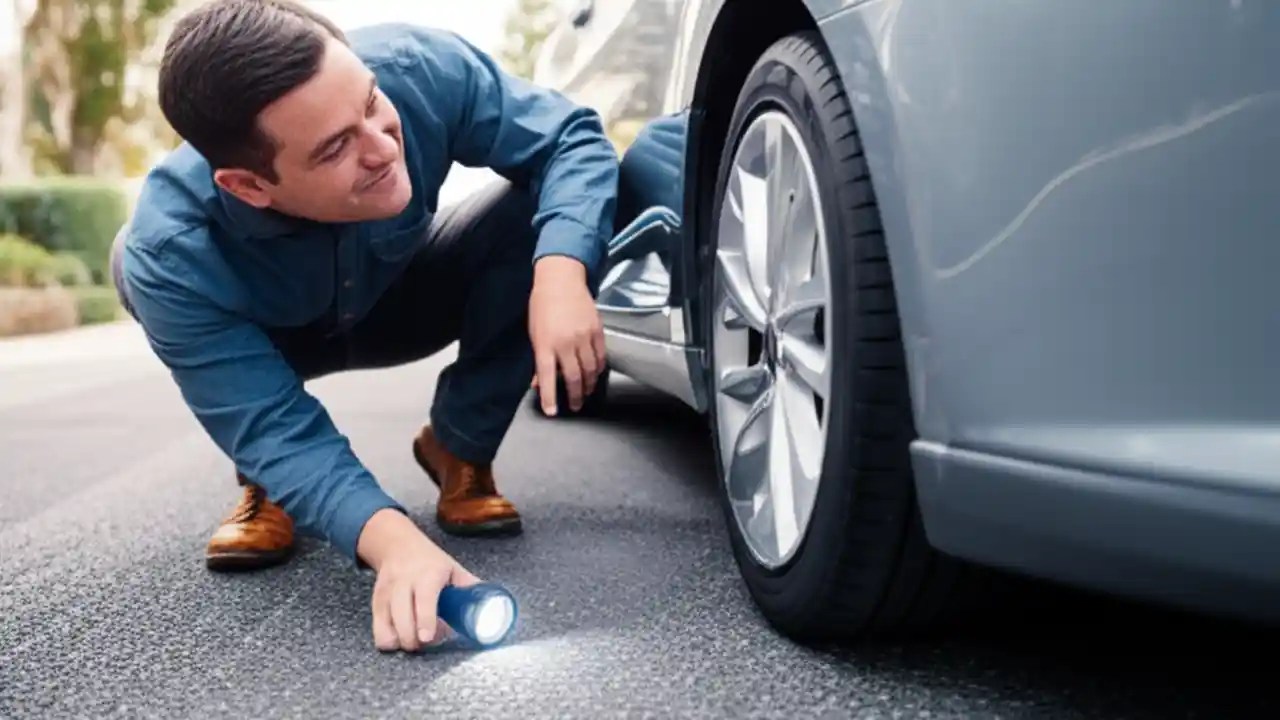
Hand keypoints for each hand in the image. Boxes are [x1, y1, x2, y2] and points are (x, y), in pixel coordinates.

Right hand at [356, 508, 479, 651]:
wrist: (397, 545)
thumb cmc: (430, 561)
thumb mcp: (453, 569)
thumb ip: (470, 588)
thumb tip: (493, 607)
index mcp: (428, 574)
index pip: (424, 599)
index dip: (425, 620)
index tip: (427, 637)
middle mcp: (404, 582)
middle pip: (402, 618)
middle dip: (414, 639)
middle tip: (427, 642)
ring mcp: (387, 593)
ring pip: (386, 626)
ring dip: (401, 641)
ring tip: (414, 641)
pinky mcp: (376, 602)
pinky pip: (377, 629)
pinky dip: (388, 639)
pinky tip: (400, 638)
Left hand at [528, 256, 604, 414]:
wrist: (561, 280)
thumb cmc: (542, 307)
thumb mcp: (534, 333)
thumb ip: (539, 359)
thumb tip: (539, 382)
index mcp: (545, 344)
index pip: (547, 377)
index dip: (549, 397)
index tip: (552, 412)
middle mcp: (565, 343)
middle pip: (574, 378)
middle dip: (575, 396)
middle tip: (575, 406)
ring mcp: (583, 337)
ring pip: (590, 370)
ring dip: (588, 385)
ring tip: (586, 392)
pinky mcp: (597, 331)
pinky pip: (601, 357)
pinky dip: (598, 369)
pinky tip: (595, 374)